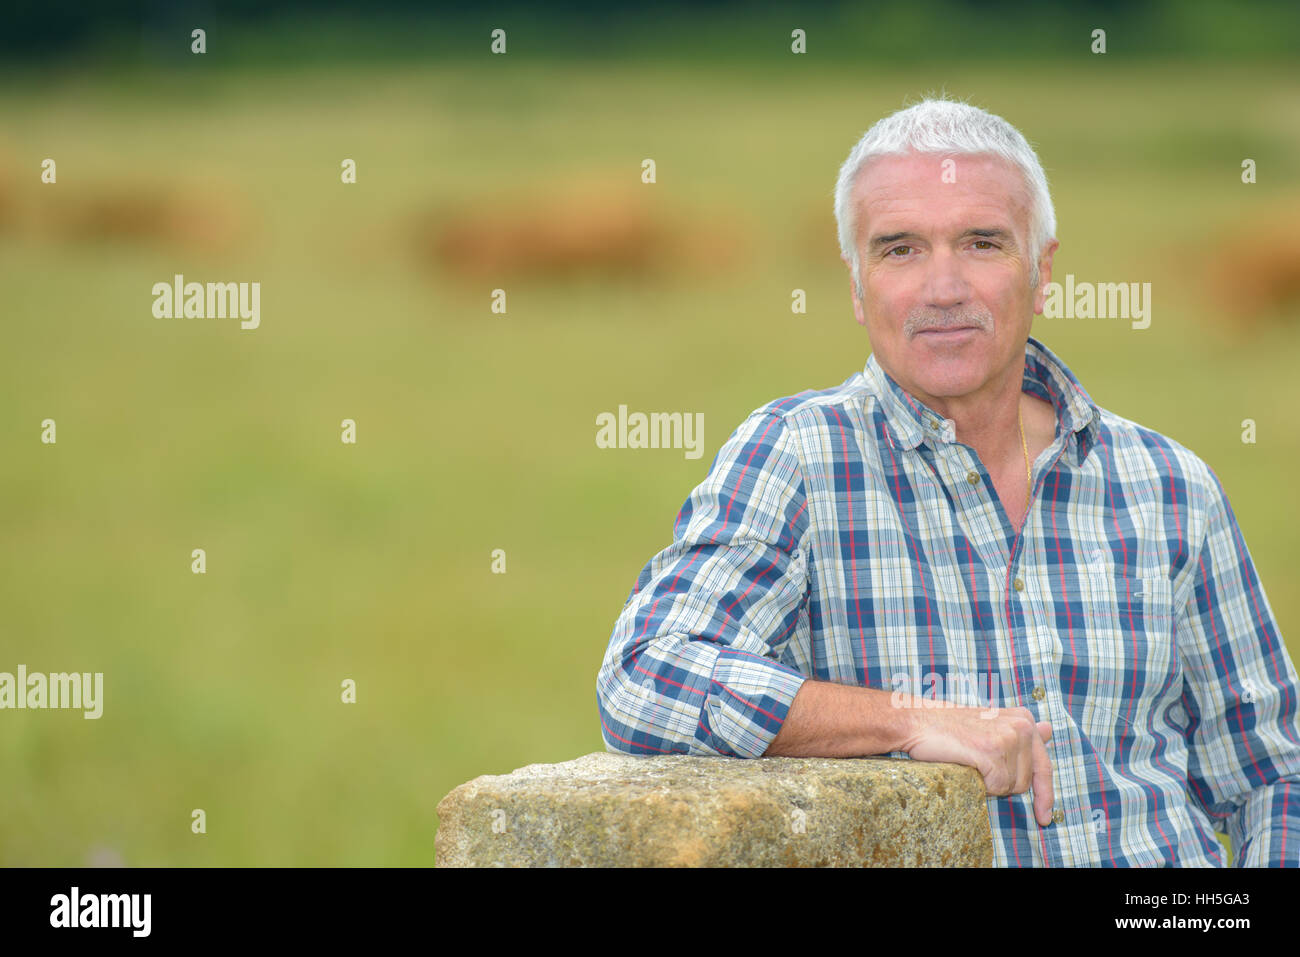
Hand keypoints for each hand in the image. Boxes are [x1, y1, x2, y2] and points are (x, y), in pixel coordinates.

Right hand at [900, 700, 1054, 826]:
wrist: (917, 721)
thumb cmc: (950, 727)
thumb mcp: (991, 724)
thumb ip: (1021, 732)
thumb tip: (1048, 729)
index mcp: (1023, 719)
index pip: (1044, 766)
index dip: (1045, 795)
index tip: (1044, 817)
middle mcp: (1021, 726)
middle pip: (1026, 781)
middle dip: (1004, 785)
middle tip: (979, 767)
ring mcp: (1008, 738)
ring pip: (1012, 786)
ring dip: (991, 784)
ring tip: (971, 762)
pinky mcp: (993, 751)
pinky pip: (998, 787)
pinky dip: (982, 786)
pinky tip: (968, 767)